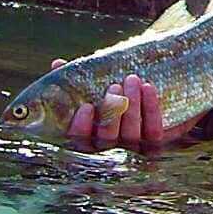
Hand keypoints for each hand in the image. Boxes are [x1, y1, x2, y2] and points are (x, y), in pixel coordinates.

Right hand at [49, 61, 189, 151]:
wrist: (155, 103)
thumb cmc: (111, 96)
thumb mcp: (92, 87)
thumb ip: (73, 80)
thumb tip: (57, 64)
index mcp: (88, 139)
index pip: (79, 141)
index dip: (82, 127)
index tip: (86, 106)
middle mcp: (109, 149)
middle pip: (108, 138)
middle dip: (111, 112)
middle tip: (114, 86)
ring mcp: (133, 149)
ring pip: (131, 135)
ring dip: (132, 106)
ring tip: (132, 79)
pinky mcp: (155, 144)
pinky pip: (153, 131)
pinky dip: (151, 109)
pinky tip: (148, 87)